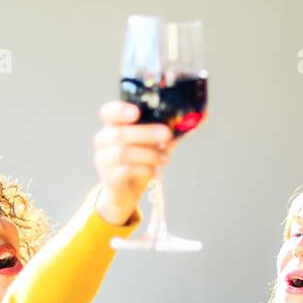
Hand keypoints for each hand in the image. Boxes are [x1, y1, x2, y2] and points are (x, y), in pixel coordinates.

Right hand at [91, 101, 171, 224]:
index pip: (109, 112)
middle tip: (167, 134)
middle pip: (120, 133)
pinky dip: (144, 169)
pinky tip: (154, 171)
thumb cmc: (139, 162)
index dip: (120, 110)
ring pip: (123, 153)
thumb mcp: (155, 145)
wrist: (126, 193)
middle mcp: (103, 140)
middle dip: (146, 133)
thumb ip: (171, 132)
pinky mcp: (109, 178)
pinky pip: (126, 171)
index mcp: (113, 126)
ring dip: (149, 154)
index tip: (137, 112)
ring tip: (165, 159)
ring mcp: (104, 159)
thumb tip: (199, 118)